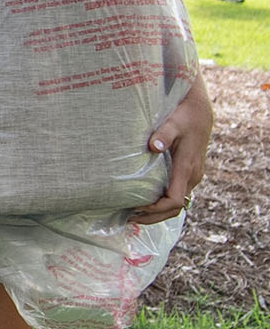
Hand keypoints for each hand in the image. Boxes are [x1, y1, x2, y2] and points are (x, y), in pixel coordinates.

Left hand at [131, 82, 213, 224]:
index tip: (137, 209)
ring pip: (178, 203)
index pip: (174, 199)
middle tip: (130, 218)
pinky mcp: (188, 172)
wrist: (199, 110)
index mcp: (187, 167)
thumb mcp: (173, 122)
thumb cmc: (184, 116)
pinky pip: (178, 194)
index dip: (156, 208)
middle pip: (176, 207)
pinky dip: (163, 203)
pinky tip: (146, 201)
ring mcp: (192, 175)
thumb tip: (154, 146)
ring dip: (158, 212)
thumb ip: (164, 134)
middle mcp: (192, 175)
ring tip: (134, 214)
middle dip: (154, 216)